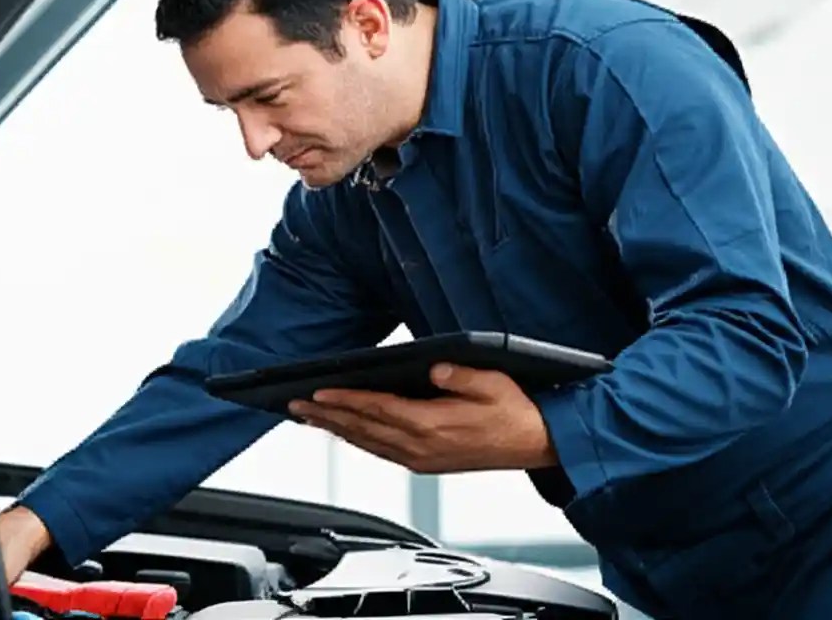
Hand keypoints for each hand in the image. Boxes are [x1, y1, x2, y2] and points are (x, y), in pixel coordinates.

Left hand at [288, 363, 558, 472]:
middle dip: (326, 416)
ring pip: (366, 443)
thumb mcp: (494, 384)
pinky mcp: (425, 464)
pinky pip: (379, 451)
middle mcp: (421, 448)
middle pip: (362, 429)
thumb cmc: (516, 412)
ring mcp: (421, 459)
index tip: (316, 393)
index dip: (343, 401)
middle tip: (294, 405)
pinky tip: (343, 432)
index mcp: (433, 427)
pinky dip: (355, 440)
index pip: (376, 410)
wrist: (537, 445)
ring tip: (308, 417)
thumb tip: (434, 367)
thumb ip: (461, 376)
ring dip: (334, 430)